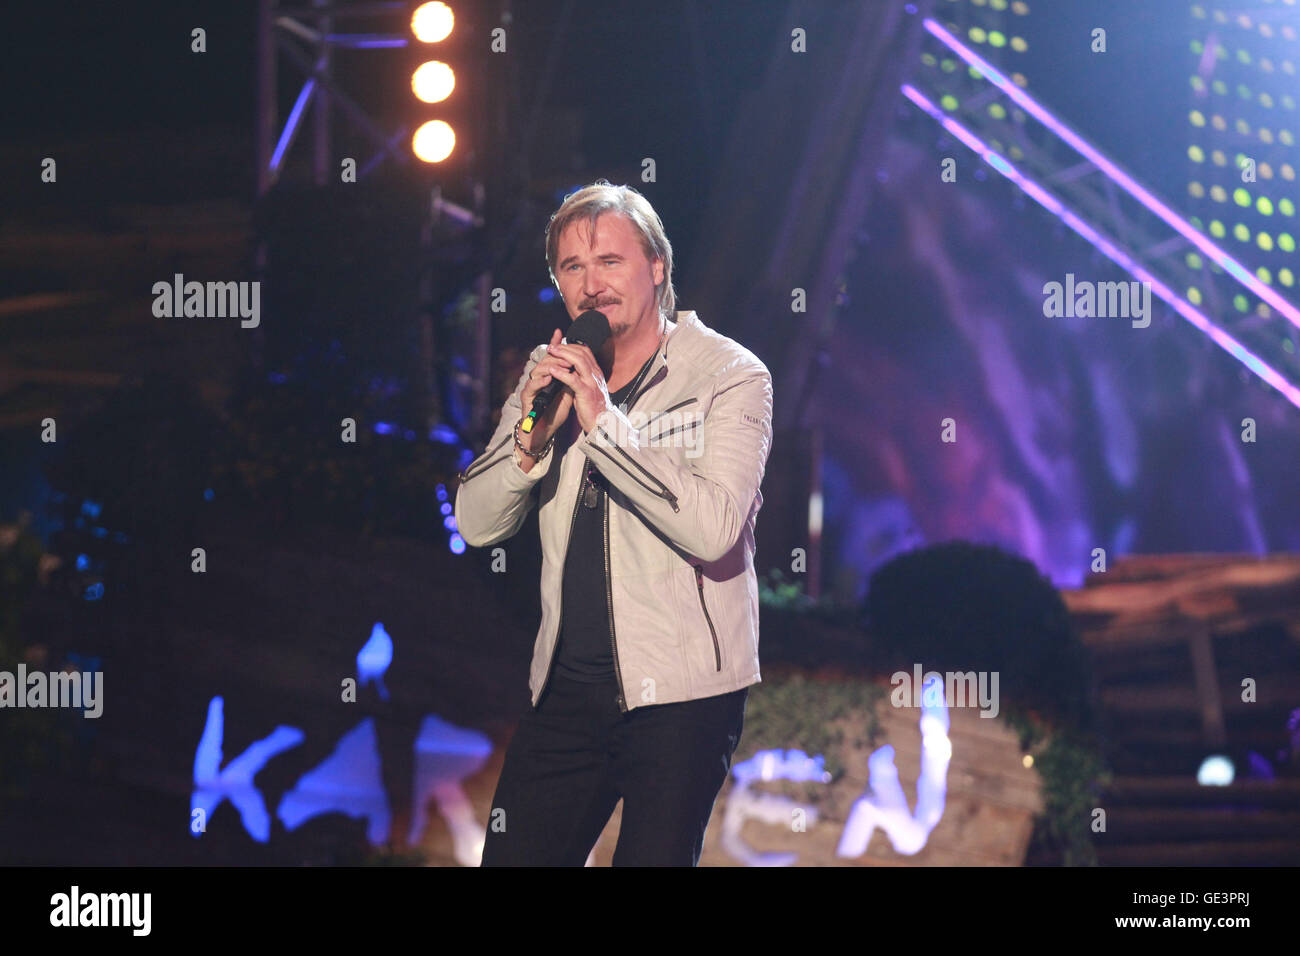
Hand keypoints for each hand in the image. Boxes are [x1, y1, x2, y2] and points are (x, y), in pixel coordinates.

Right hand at [518, 328, 574, 447]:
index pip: (551, 357)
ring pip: (537, 370)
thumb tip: (580, 364)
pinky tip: (549, 378)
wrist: (545, 430)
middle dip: (557, 357)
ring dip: (551, 367)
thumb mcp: (567, 392)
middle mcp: (537, 378)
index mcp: (547, 375)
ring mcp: (531, 387)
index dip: (554, 344)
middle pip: (545, 361)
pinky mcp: (527, 397)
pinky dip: (541, 381)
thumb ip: (571, 378)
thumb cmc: (555, 412)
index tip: (560, 332)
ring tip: (563, 366)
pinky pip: (532, 386)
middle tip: (569, 357)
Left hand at [544, 340, 611, 434]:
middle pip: (581, 353)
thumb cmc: (592, 407)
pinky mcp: (586, 393)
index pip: (586, 352)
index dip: (571, 346)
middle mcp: (596, 375)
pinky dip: (562, 373)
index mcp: (596, 373)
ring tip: (551, 352)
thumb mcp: (587, 388)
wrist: (601, 423)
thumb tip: (570, 368)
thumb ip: (581, 377)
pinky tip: (552, 371)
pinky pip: (573, 380)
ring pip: (579, 362)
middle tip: (552, 346)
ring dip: (563, 355)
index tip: (559, 346)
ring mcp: (592, 383)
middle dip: (565, 347)